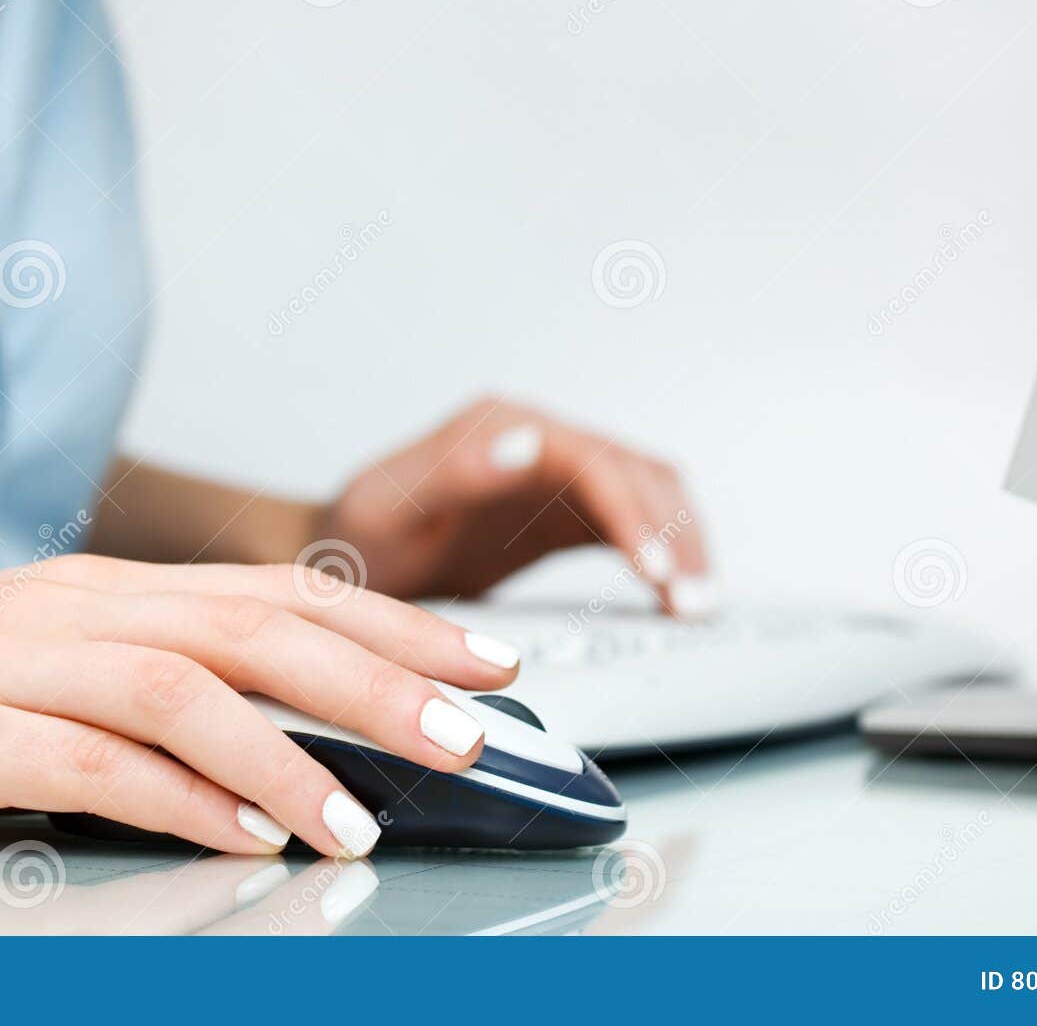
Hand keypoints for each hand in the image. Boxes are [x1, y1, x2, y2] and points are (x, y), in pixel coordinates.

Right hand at [0, 555, 520, 856]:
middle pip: (258, 628)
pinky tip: (241, 834)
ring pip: (184, 688)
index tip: (486, 657)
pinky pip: (86, 760)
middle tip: (473, 729)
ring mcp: (15, 661)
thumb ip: (162, 685)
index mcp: (114, 588)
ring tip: (365, 816)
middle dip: (380, 679)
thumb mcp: (53, 661)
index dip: (396, 622)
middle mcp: (79, 607)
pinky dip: (176, 797)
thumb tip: (283, 745)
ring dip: (288, 754)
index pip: (285, 592)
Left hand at [313, 397, 712, 614]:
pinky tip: (676, 602)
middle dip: (674, 535)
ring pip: (649, 496)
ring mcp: (557, 476)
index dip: (632, 513)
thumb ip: (454, 470)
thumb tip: (525, 440)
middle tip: (689, 604)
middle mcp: (539, 441)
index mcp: (501, 427)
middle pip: (635, 475)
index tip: (654, 568)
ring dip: (682, 546)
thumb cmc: (357, 533)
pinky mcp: (566, 514)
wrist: (342, 555)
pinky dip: (665, 558)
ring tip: (695, 609)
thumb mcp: (389, 505)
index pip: (592, 461)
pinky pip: (635, 527)